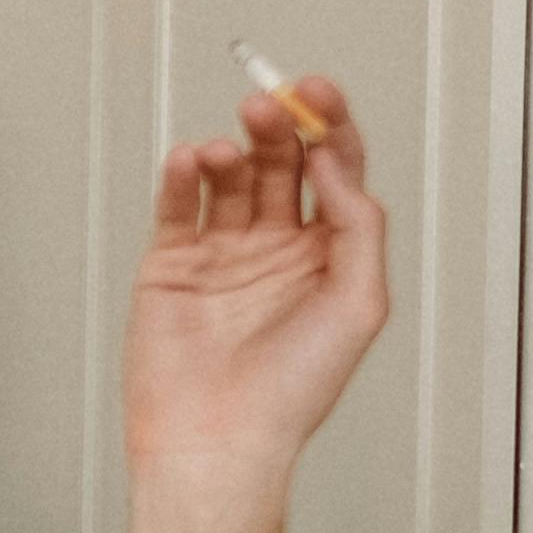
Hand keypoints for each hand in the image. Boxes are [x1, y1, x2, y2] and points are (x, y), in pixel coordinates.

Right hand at [120, 83, 388, 484]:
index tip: (316, 92)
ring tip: (226, 149)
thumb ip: (359, 224)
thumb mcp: (360, 302)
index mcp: (327, 254)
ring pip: (230, 178)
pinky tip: (190, 162)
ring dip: (230, 149)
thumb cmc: (292, 393)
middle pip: (281, 163)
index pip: (334, 170)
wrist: (218, 440)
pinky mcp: (173, 266)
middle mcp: (277, 248)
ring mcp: (223, 254)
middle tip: (266, 107)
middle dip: (276, 128)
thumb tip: (335, 161)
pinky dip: (182, 177)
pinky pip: (178, 207)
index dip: (329, 124)